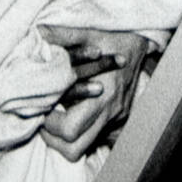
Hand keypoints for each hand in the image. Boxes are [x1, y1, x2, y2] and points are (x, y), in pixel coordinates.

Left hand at [37, 26, 150, 162]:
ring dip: (65, 139)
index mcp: (103, 94)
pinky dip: (81, 129)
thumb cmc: (115, 36)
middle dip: (53, 137)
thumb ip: (63, 36)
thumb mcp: (89, 32)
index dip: (50, 123)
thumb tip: (37, 33)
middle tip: (45, 116)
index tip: (42, 106)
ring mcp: (116, 118)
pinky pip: (96, 136)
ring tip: (56, 118)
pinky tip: (74, 111)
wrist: (143, 40)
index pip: (70, 129)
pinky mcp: (119, 118)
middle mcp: (111, 112)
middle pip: (74, 148)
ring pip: (85, 148)